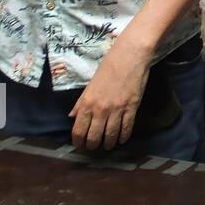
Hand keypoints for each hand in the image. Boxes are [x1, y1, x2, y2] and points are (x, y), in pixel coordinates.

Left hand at [69, 33, 153, 150]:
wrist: (129, 57)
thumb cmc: (108, 68)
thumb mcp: (90, 86)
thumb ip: (81, 103)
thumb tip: (72, 117)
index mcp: (87, 103)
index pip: (78, 130)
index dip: (78, 142)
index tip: (80, 145)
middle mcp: (100, 109)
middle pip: (94, 137)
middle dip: (93, 145)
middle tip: (94, 147)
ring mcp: (117, 110)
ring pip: (111, 135)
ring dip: (108, 143)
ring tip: (108, 146)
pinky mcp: (132, 108)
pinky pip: (127, 128)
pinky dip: (124, 136)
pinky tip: (122, 139)